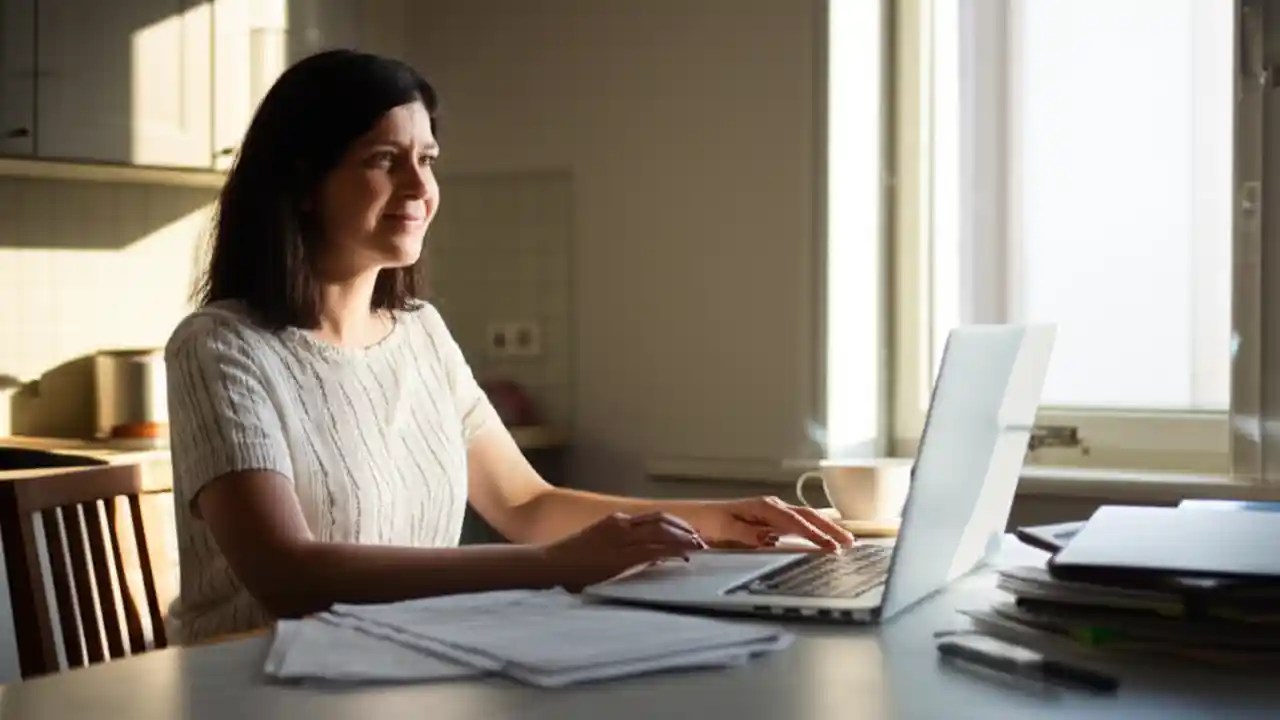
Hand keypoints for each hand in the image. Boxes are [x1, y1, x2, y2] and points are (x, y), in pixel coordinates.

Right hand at [540, 511, 708, 590]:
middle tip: (701, 540)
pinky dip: (674, 551)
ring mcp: (621, 538)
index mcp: (616, 522)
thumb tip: (653, 558)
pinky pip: (655, 550)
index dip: (676, 525)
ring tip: (700, 547)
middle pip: (662, 520)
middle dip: (685, 529)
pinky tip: (685, 556)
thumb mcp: (599, 549)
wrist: (549, 564)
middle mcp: (621, 524)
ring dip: (684, 539)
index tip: (691, 534)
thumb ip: (625, 551)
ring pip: (662, 532)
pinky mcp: (622, 555)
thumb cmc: (570, 562)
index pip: (654, 518)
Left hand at [690, 496, 854, 550]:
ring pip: (806, 518)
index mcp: (764, 507)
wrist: (694, 517)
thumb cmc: (707, 522)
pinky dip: (814, 530)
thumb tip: (770, 538)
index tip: (831, 547)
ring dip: (826, 528)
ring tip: (846, 540)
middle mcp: (772, 507)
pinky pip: (797, 524)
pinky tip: (823, 538)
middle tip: (850, 543)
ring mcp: (773, 512)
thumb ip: (748, 534)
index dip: (815, 534)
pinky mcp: (771, 520)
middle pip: (807, 516)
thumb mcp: (724, 530)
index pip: (796, 522)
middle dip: (830, 528)